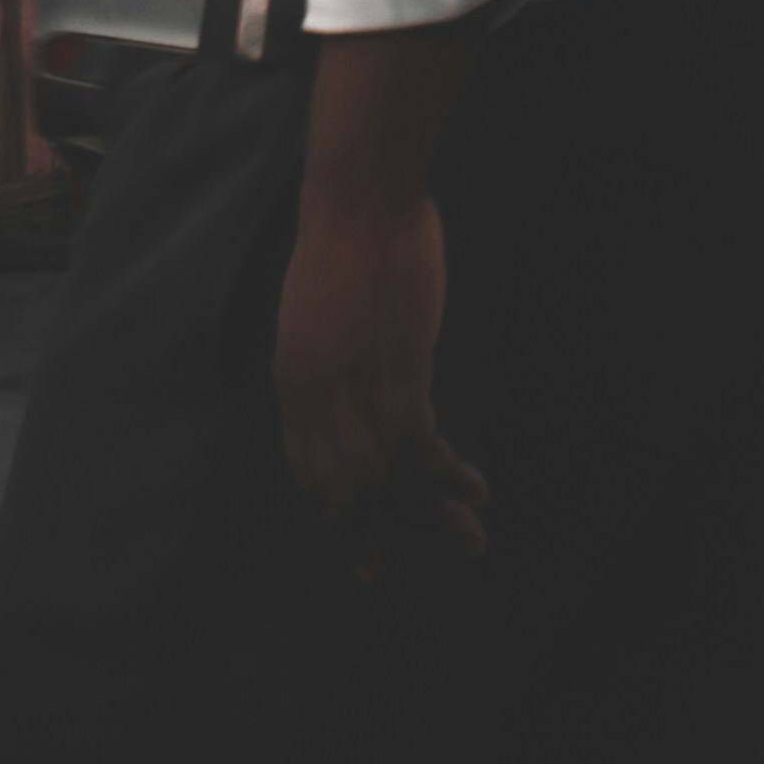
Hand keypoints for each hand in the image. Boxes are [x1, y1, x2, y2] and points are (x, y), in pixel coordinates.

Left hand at [273, 194, 485, 562]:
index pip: (307, 469)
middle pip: (348, 485)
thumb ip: (326, 362)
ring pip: (390, 477)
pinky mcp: (401, 372)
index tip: (353, 544)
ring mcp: (359, 386)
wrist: (360, 198)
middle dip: (373, 531)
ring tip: (466, 541)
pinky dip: (448, 474)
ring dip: (429, 516)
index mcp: (292, 377)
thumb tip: (349, 396)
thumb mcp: (313, 313)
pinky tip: (471, 488)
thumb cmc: (342, 241)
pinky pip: (423, 445)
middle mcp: (318, 394)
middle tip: (390, 565)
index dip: (330, 512)